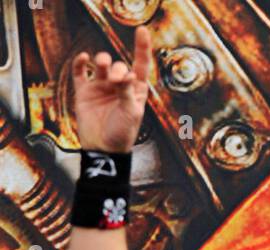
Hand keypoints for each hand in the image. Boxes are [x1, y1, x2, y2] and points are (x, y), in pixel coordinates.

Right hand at [72, 25, 151, 152]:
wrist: (103, 150)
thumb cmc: (122, 134)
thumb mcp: (130, 113)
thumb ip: (128, 92)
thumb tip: (129, 73)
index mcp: (135, 91)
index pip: (140, 66)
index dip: (141, 49)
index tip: (141, 31)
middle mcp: (118, 87)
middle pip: (119, 66)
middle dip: (118, 68)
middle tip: (116, 81)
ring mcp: (101, 87)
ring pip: (101, 65)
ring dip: (103, 61)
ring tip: (102, 65)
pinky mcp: (85, 91)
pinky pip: (80, 72)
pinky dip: (81, 63)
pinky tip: (84, 59)